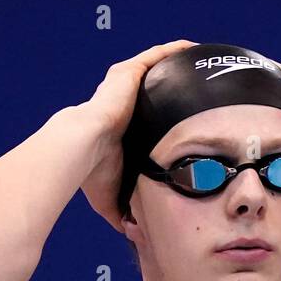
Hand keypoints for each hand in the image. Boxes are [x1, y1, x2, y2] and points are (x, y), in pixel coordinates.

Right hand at [79, 39, 197, 233]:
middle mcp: (122, 100)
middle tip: (198, 89)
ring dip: (175, 64)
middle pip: (151, 88)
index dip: (161, 114)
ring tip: (201, 62)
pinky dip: (173, 51)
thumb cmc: (92, 172)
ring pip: (155, 68)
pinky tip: (190, 48)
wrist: (80, 149)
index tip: (182, 120)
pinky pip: (156, 55)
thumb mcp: (110, 196)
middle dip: (172, 86)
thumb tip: (130, 233)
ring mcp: (125, 84)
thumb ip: (121, 212)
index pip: (143, 115)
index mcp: (119, 124)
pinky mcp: (128, 73)